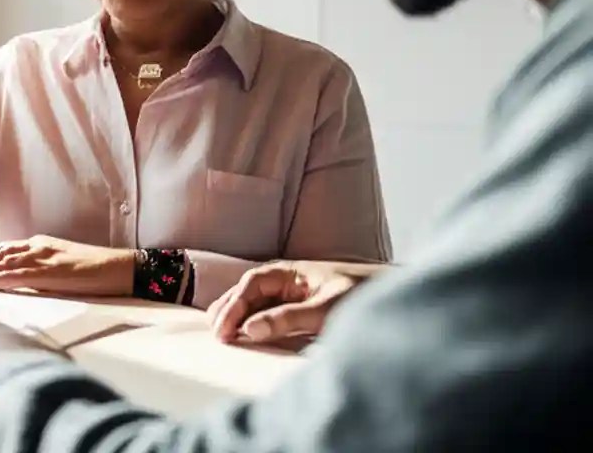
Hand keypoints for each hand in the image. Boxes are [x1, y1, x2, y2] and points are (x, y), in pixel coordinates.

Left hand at [0, 235, 134, 295]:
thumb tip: (23, 285)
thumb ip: (42, 273)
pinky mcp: (49, 270)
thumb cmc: (96, 271)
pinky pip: (15, 274)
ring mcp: (43, 257)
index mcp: (41, 245)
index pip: (4, 252)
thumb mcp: (63, 268)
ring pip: (1, 262)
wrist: (122, 268)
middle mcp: (37, 246)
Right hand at [207, 260, 387, 343]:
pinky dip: (251, 321)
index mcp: (289, 271)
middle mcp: (285, 279)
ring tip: (221, 334)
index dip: (233, 307)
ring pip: (253, 302)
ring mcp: (290, 293)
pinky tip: (244, 334)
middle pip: (246, 291)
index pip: (250, 285)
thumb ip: (287, 319)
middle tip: (216, 335)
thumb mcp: (325, 309)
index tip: (224, 330)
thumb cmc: (361, 295)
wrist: (389, 295)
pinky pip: (265, 312)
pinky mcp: (296, 308)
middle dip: (228, 310)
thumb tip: (250, 330)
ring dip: (237, 316)